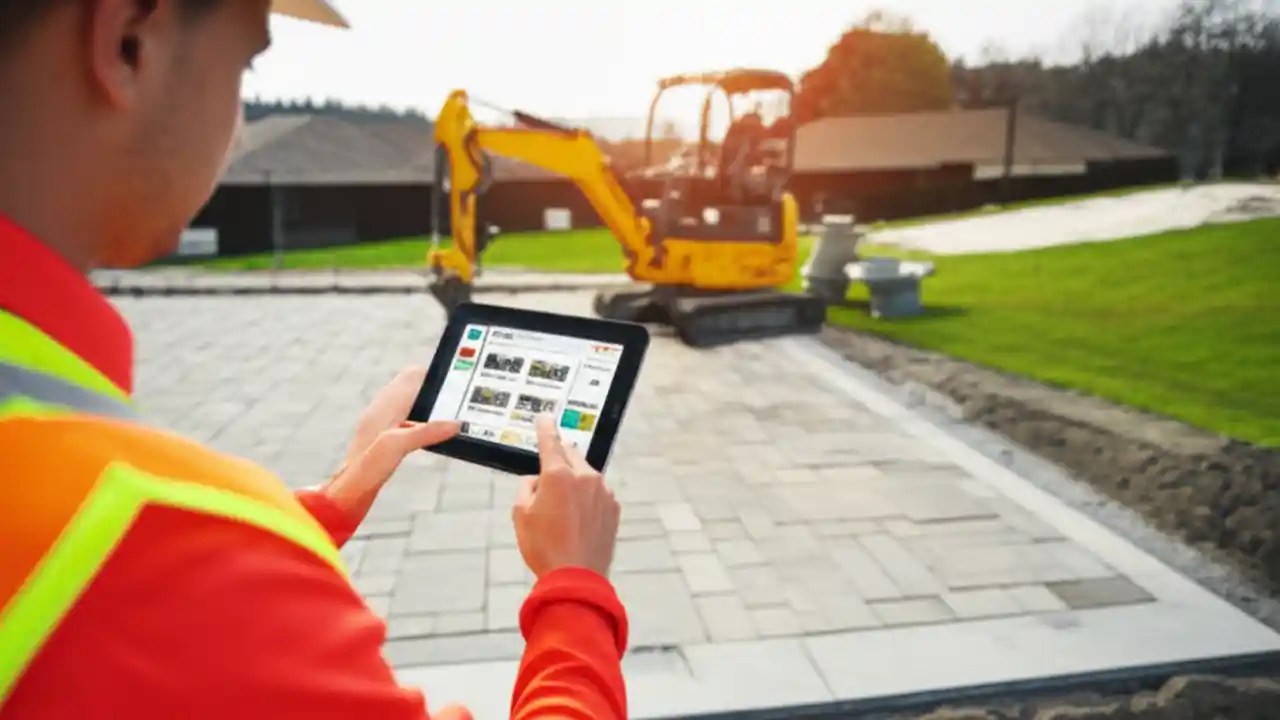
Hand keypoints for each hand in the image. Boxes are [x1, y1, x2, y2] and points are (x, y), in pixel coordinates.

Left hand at [323, 366, 458, 524]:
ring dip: (426, 408)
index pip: (413, 375)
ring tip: (445, 421)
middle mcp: (382, 409)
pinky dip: (419, 423)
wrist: (346, 493)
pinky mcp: (381, 436)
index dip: (434, 378)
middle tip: (453, 407)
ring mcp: (380, 422)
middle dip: (433, 393)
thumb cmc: (366, 468)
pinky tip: (427, 439)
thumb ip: (426, 432)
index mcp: (386, 405)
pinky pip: (404, 419)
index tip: (454, 388)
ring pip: (409, 403)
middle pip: (412, 386)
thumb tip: (455, 424)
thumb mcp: (398, 446)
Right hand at [512, 414, 620, 578]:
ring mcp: (603, 491)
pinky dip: (587, 497)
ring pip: (586, 474)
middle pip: (571, 455)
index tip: (544, 417)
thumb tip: (536, 480)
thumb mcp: (521, 516)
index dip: (546, 428)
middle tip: (549, 477)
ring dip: (574, 480)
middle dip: (560, 459)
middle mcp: (585, 477)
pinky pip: (597, 492)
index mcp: (558, 475)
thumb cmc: (544, 547)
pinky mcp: (613, 507)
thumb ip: (526, 488)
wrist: (577, 577)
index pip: (550, 442)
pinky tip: (578, 518)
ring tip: (563, 508)